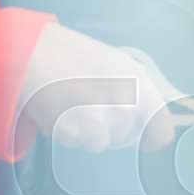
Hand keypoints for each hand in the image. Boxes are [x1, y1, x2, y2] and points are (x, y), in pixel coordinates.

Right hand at [17, 25, 175, 152]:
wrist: (32, 51)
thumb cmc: (75, 55)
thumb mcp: (119, 64)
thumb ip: (139, 92)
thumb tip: (147, 119)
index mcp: (142, 87)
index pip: (161, 132)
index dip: (150, 137)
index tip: (141, 137)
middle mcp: (127, 107)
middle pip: (126, 139)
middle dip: (112, 130)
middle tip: (91, 108)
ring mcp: (101, 121)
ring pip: (101, 143)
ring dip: (88, 133)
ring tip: (73, 107)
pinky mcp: (75, 132)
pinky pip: (77, 143)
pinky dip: (68, 133)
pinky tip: (60, 112)